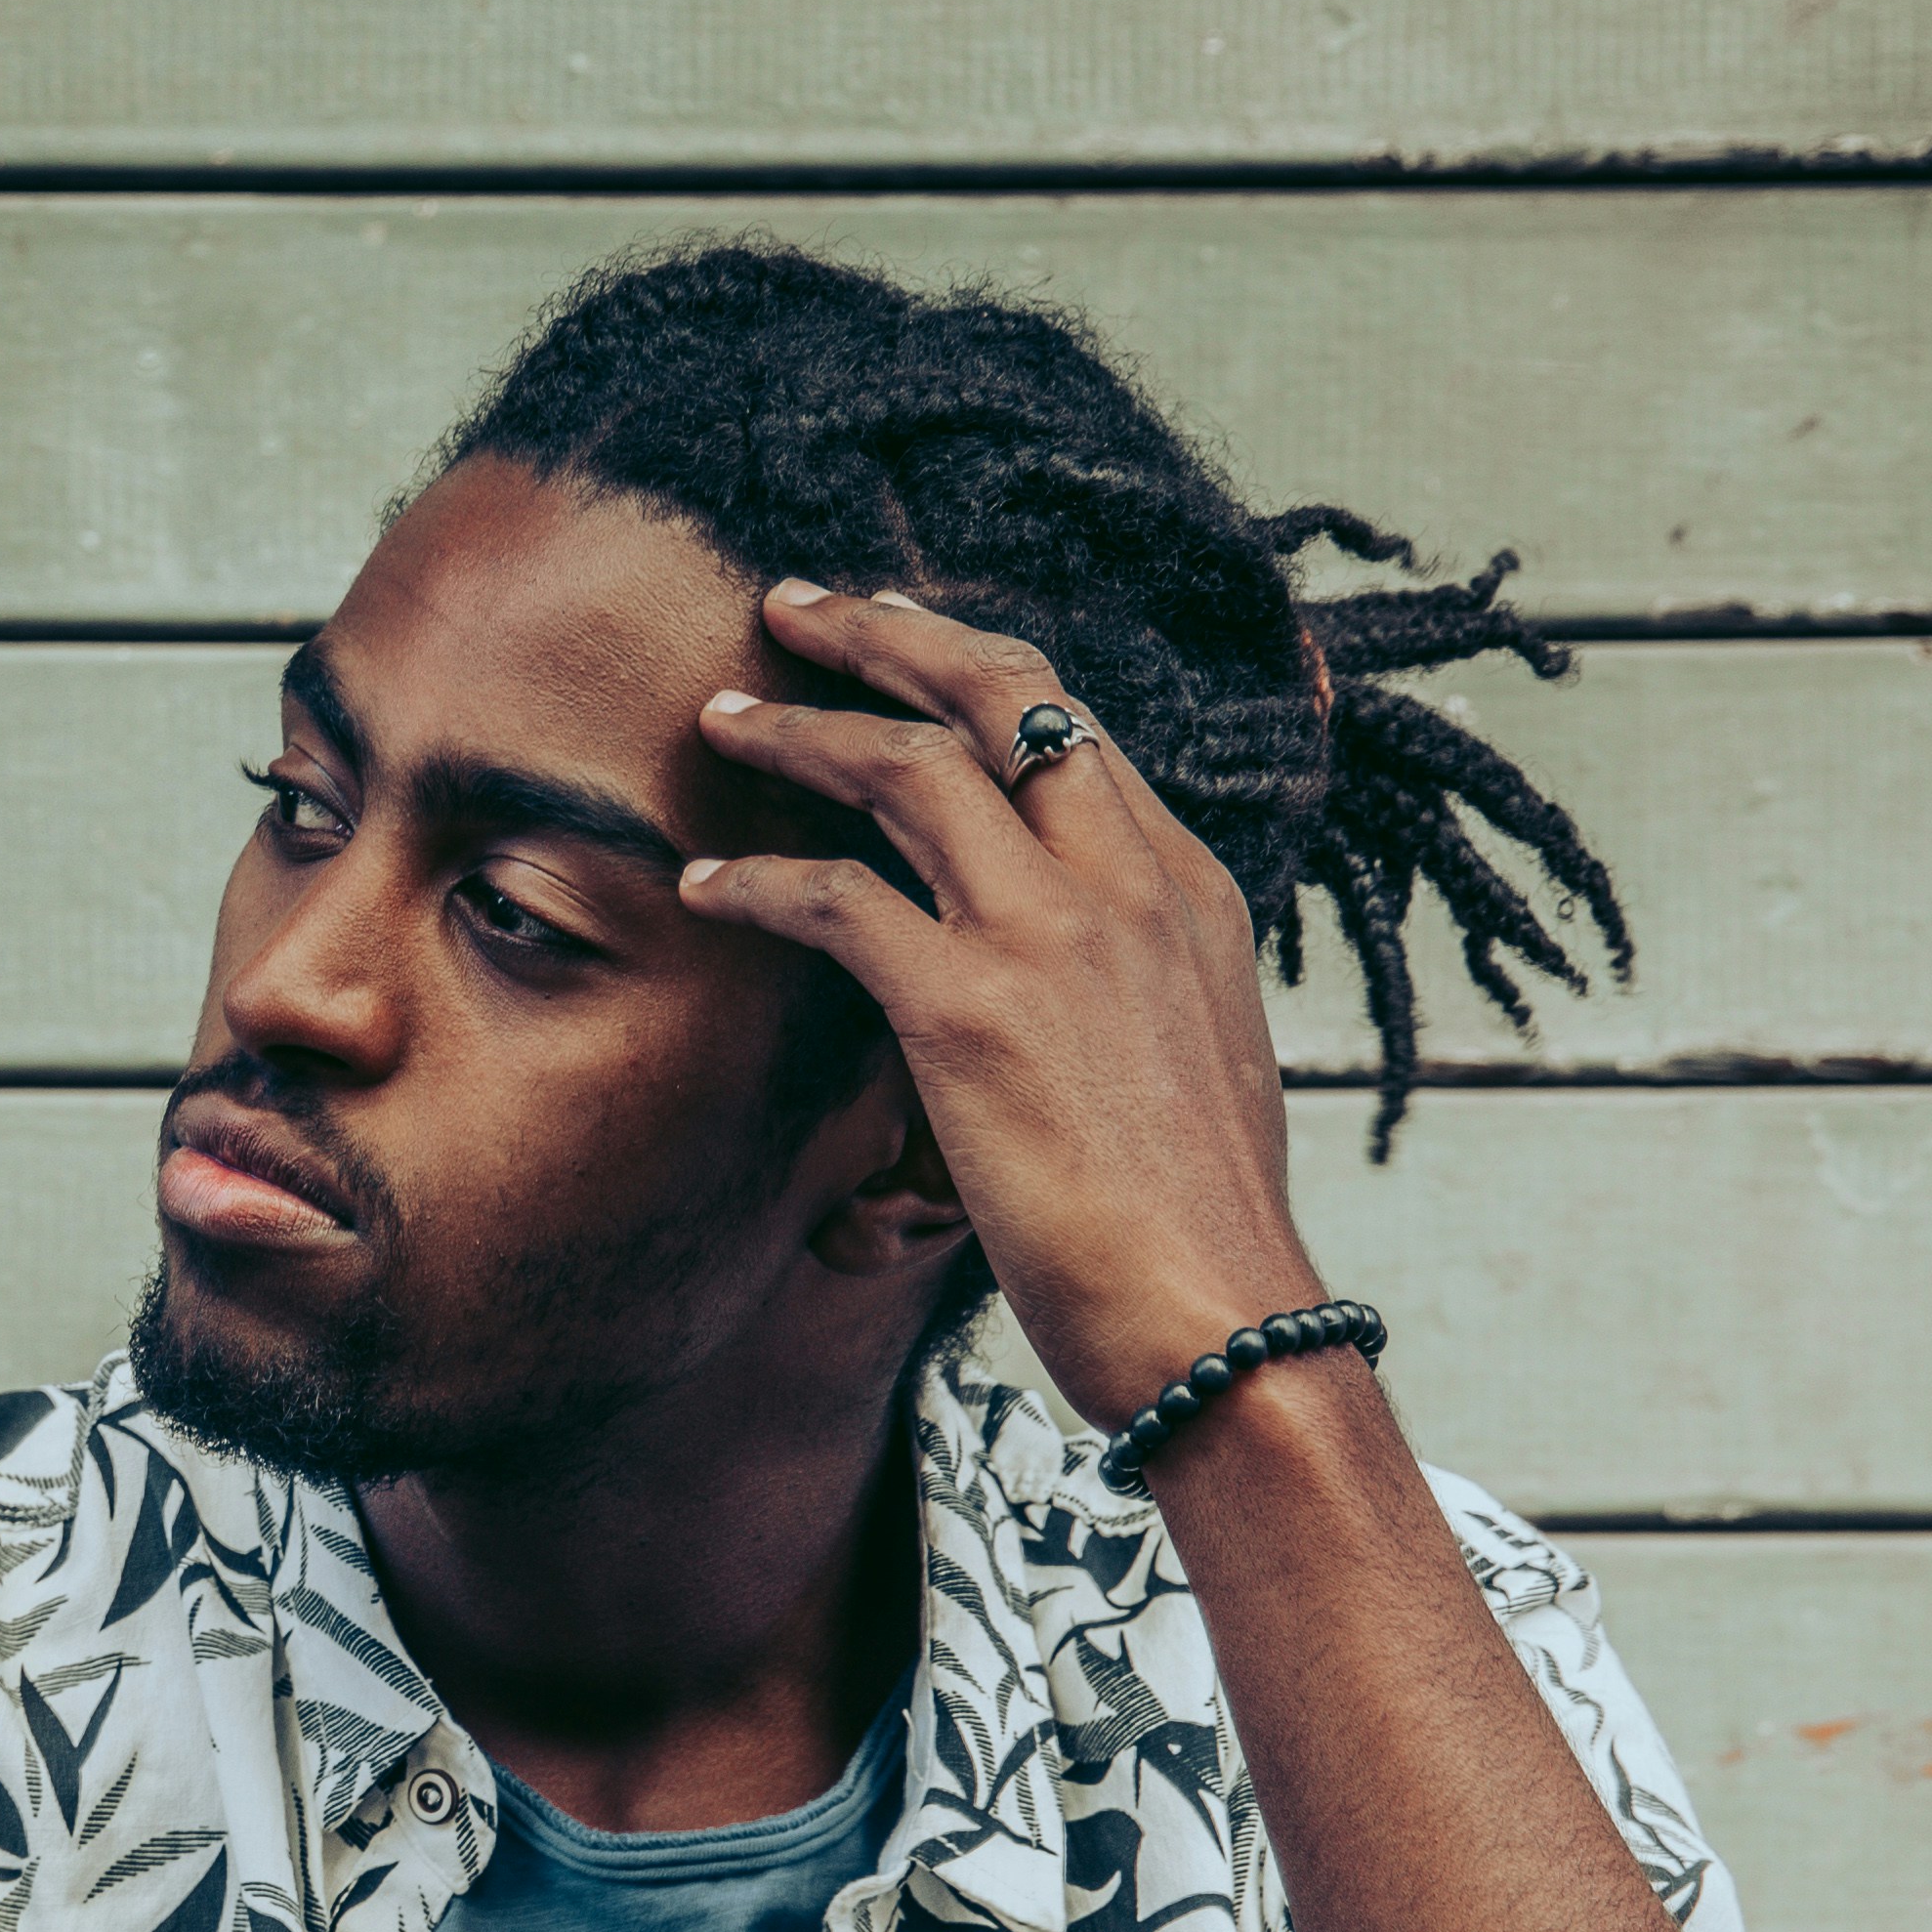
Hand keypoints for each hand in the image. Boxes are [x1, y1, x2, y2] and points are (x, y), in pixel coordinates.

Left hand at [679, 583, 1325, 1433]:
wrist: (1226, 1323)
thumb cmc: (1202, 1234)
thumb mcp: (1199, 1071)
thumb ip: (1139, 994)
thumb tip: (1079, 1001)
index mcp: (1188, 888)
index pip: (1074, 732)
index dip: (976, 673)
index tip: (906, 650)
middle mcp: (1125, 880)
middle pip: (997, 692)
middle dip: (885, 632)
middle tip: (795, 608)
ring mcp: (1048, 935)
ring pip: (908, 764)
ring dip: (801, 728)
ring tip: (723, 716)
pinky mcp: (969, 1010)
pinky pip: (837, 902)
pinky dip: (758, 881)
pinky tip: (705, 885)